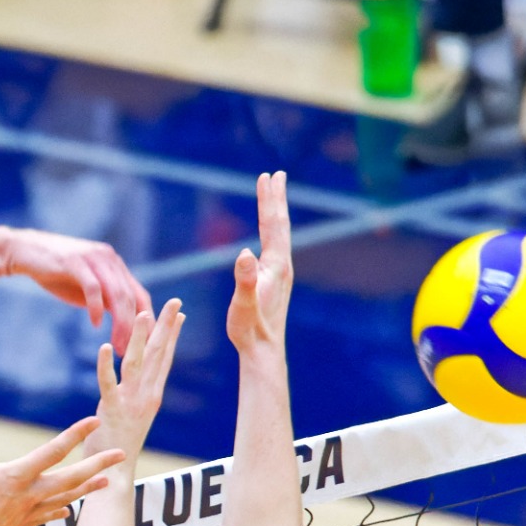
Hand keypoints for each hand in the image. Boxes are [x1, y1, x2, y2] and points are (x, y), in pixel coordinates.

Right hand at [0, 407, 123, 525]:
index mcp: (17, 476)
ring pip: (66, 497)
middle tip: (122, 454)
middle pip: (71, 476)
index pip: (53, 450)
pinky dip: (61, 509)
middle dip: (98, 464)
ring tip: (106, 482)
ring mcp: (28, 513)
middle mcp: (29, 494)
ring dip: (87, 488)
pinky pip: (48, 515)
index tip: (94, 422)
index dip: (75, 434)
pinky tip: (68, 508)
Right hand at [2, 229, 152, 351]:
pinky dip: (96, 307)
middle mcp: (108, 259)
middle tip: (128, 352)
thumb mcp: (86, 287)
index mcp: (114, 265)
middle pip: (130, 297)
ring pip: (115, 293)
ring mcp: (92, 258)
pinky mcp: (75, 262)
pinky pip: (93, 288)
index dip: (145, 320)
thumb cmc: (55, 272)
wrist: (24, 251)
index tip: (145, 345)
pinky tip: (95, 324)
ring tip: (116, 344)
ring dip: (119, 322)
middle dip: (132, 328)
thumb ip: (105, 298)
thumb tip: (122, 320)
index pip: (139, 294)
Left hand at [93, 297, 184, 458]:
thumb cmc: (120, 445)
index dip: (172, 335)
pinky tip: (103, 347)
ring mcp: (130, 403)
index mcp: (152, 396)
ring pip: (136, 363)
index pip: (164, 359)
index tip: (179, 313)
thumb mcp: (135, 415)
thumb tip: (142, 379)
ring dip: (140, 337)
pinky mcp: (112, 410)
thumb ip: (139, 395)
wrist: (116, 475)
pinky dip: (105, 365)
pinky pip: (108, 383)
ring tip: (144, 312)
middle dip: (166, 326)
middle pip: (158, 355)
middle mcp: (146, 396)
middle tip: (175, 301)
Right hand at [226, 171, 292, 354]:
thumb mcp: (243, 304)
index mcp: (275, 266)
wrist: (263, 351)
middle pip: (279, 225)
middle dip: (276, 199)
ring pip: (278, 236)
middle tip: (276, 175)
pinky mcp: (274, 282)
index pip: (273, 225)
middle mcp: (282, 266)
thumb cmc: (250, 330)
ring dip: (274, 214)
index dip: (269, 201)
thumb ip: (244, 279)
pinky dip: (270, 232)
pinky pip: (273, 248)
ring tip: (272, 197)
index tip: (268, 177)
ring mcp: (279, 274)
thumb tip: (244, 253)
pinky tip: (266, 235)